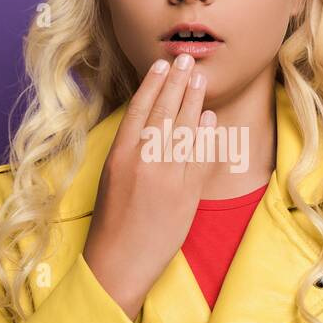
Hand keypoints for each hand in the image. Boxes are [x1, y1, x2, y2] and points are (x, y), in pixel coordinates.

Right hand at [82, 55, 215, 319]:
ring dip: (194, 100)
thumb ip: (130, 152)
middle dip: (177, 83)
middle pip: (164, 112)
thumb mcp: (113, 179)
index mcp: (120, 155)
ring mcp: (167, 176)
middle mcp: (143, 160)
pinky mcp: (186, 193)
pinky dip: (206, 134)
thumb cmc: (112, 223)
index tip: (162, 66)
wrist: (120, 262)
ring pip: (184, 129)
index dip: (153, 85)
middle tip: (188, 60)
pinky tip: (210, 118)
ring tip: (200, 79)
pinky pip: (199, 156)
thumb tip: (149, 125)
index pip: (139, 111)